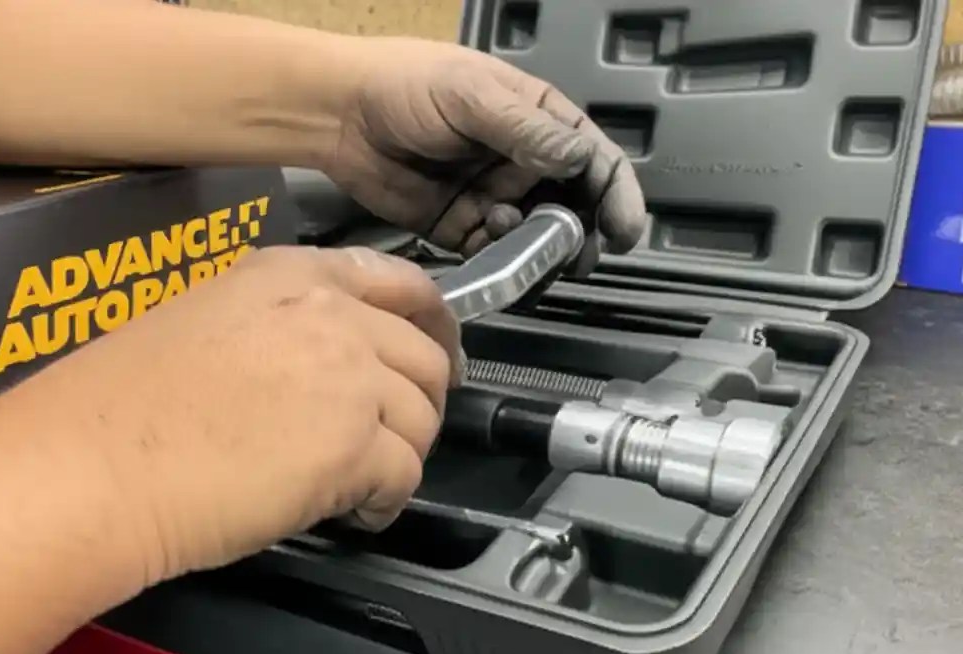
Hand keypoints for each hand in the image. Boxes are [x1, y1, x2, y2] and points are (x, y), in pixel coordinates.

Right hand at [0, 246, 460, 583]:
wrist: (89, 466)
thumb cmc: (117, 407)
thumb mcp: (203, 320)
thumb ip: (278, 326)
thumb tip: (321, 365)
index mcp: (290, 275)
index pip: (402, 282)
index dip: (435, 322)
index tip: (441, 350)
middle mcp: (331, 316)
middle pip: (426, 356)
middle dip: (422, 401)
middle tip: (400, 436)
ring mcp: (348, 379)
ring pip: (422, 420)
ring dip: (403, 455)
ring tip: (365, 483)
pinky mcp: (354, 447)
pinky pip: (405, 476)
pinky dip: (388, 501)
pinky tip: (357, 513)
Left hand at [326, 37, 646, 265]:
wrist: (339, 115)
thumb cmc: (407, 86)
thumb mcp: (472, 96)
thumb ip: (526, 131)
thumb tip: (580, 159)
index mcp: (538, 121)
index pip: (595, 161)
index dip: (617, 196)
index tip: (623, 230)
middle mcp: (523, 162)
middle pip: (573, 207)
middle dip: (583, 233)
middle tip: (579, 255)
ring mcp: (494, 197)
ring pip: (537, 236)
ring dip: (542, 250)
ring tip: (533, 250)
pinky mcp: (461, 228)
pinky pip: (494, 253)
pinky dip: (502, 257)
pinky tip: (489, 236)